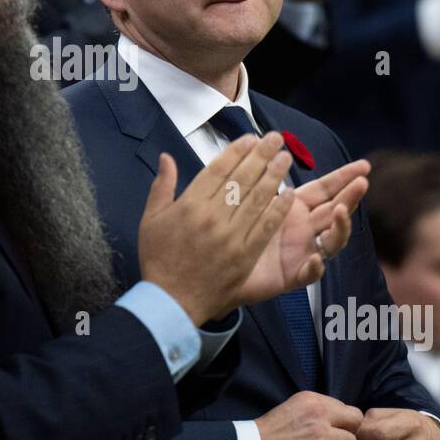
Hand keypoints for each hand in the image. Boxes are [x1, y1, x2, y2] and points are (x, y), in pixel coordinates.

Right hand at [138, 133, 294, 325]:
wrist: (171, 301)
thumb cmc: (158, 258)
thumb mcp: (150, 219)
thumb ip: (162, 185)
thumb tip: (167, 156)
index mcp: (189, 205)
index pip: (218, 170)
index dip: (237, 151)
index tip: (251, 138)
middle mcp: (212, 217)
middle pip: (241, 180)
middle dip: (261, 156)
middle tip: (276, 139)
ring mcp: (230, 237)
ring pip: (256, 200)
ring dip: (274, 176)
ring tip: (285, 158)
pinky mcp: (244, 256)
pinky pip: (264, 228)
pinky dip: (277, 210)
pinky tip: (289, 195)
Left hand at [239, 159, 368, 304]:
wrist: (221, 268)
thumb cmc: (237, 230)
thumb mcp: (253, 200)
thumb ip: (265, 180)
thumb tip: (274, 152)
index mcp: (296, 208)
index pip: (325, 189)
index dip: (344, 177)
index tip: (363, 166)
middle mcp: (306, 229)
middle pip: (335, 211)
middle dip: (351, 196)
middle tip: (362, 183)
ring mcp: (304, 252)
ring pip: (332, 241)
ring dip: (341, 227)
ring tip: (341, 212)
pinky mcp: (294, 276)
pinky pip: (309, 274)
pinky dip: (315, 267)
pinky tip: (315, 260)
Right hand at [254, 391, 363, 439]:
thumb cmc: (269, 433)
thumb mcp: (293, 408)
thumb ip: (317, 411)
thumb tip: (339, 420)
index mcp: (312, 399)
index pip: (348, 409)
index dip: (344, 424)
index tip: (333, 433)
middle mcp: (319, 414)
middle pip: (356, 425)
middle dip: (347, 436)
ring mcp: (320, 436)